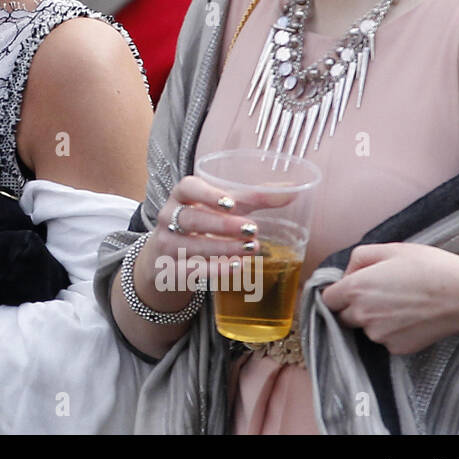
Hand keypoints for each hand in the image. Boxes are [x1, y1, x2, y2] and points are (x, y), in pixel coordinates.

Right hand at [145, 175, 267, 272]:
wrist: (167, 260)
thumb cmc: (203, 226)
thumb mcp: (225, 209)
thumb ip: (255, 199)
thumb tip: (293, 190)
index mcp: (181, 197)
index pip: (186, 188)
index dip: (207, 194)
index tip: (231, 204)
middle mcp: (168, 218)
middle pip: (191, 219)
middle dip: (222, 225)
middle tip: (251, 230)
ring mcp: (165, 245)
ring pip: (191, 246)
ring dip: (223, 248)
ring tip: (251, 249)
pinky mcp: (168, 270)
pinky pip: (189, 270)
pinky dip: (214, 269)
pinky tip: (236, 267)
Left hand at [322, 243, 458, 354]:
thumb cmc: (428, 268)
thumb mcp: (389, 250)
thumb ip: (359, 259)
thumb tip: (347, 274)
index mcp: (354, 289)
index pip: (327, 299)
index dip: (338, 293)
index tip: (351, 289)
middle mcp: (361, 316)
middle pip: (343, 317)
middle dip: (354, 307)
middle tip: (379, 295)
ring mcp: (379, 335)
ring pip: (365, 329)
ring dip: (374, 320)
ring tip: (401, 304)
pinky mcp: (396, 349)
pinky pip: (385, 340)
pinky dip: (393, 331)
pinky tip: (412, 318)